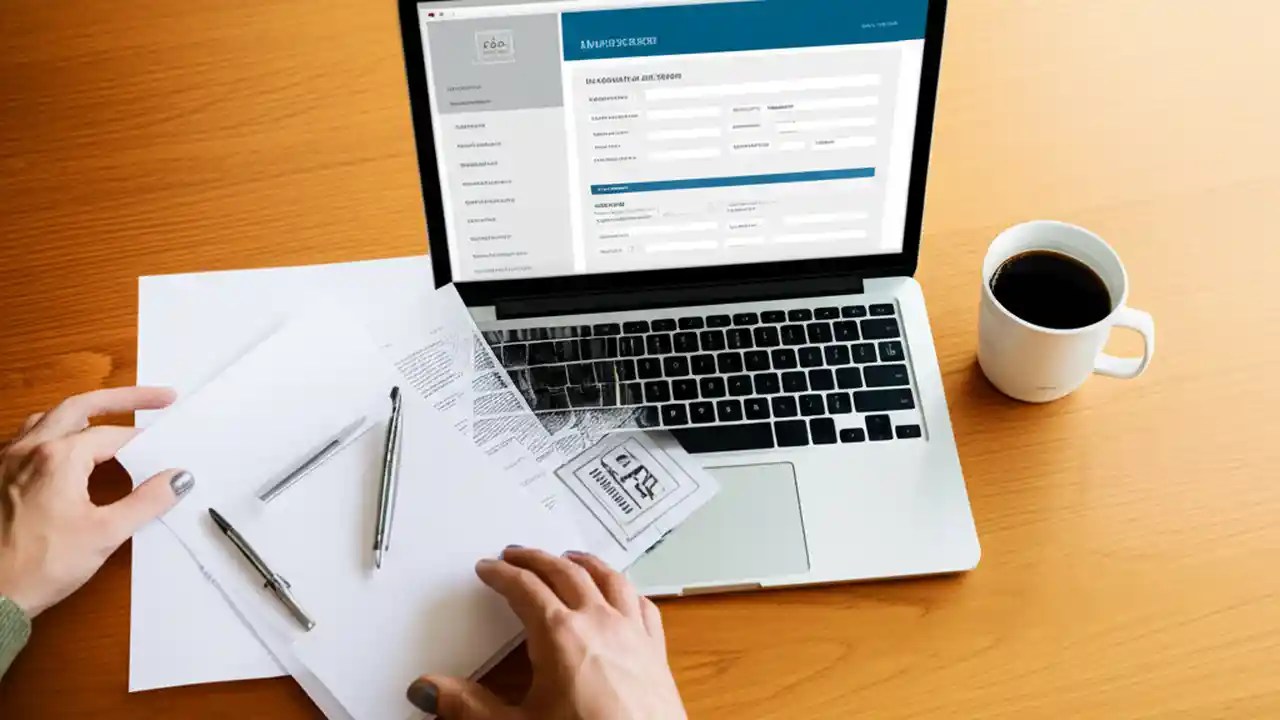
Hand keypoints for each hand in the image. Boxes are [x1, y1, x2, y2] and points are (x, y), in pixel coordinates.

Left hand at [0, 387, 193, 616]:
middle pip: (82, 406)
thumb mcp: (106, 534)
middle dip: (124, 399)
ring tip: (110, 415)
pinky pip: (28, 436)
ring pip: (50, 417)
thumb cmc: (41, 565)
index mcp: (59, 458)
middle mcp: (30, 449)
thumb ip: (147, 500)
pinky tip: (65, 445)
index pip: (114, 436)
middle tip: (159, 398)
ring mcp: (8, 460)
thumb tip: (179, 478)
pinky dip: (55, 429)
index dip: (145, 442)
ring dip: (84, 411)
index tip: (166, 451)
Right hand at [408, 548, 685, 719]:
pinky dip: (624, 587)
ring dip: (583, 563)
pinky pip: (640, 603)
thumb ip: (468, 706)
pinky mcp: (655, 650)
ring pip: (608, 578)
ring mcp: (632, 632)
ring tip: (568, 557)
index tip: (487, 569)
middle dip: (536, 559)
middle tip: (515, 555)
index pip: (524, 588)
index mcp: (559, 634)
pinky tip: (621, 591)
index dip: (501, 575)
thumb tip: (428, 688)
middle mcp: (598, 621)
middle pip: (565, 572)